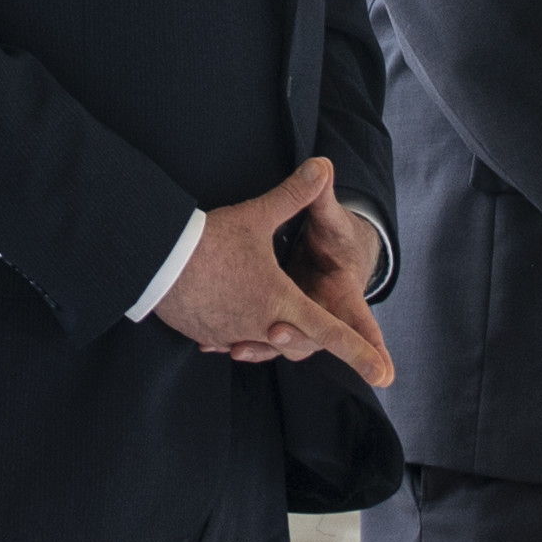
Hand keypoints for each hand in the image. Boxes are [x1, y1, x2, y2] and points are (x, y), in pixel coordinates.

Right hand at [157, 160, 393, 388]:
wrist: (156, 262)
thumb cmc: (210, 241)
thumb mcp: (256, 216)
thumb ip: (293, 195)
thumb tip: (323, 165)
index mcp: (281, 302)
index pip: (330, 333)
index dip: (361, 353)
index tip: (385, 376)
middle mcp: (260, 325)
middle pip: (291, 339)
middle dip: (293, 330)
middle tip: (285, 318)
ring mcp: (231, 333)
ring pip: (256, 339)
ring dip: (259, 328)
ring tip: (247, 303)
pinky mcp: (206, 334)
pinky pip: (228, 337)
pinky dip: (232, 327)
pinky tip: (223, 312)